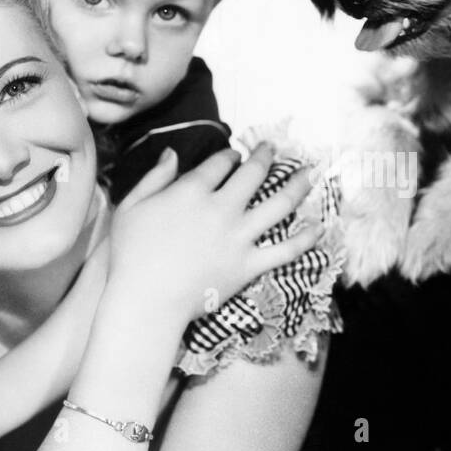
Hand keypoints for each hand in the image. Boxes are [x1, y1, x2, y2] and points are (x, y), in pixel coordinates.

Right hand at [107, 143, 323, 320]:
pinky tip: (319, 227)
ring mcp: (240, 236)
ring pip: (279, 204)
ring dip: (298, 184)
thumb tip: (171, 153)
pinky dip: (305, 238)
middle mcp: (222, 208)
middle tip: (273, 149)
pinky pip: (286, 249)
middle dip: (266, 156)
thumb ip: (154, 177)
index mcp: (192, 191)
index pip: (220, 163)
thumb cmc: (131, 255)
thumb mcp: (131, 207)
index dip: (230, 155)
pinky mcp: (250, 264)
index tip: (235, 155)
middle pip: (254, 174)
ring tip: (310, 172)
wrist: (147, 300)